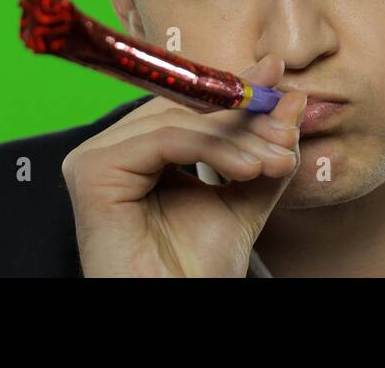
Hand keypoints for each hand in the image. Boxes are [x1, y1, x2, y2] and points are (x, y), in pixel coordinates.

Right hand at [61, 56, 306, 276]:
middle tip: (288, 134)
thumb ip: (264, 148)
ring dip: (238, 137)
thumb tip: (292, 96)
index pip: (188, 104)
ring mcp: (95, 155)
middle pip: (184, 107)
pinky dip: (213, 148)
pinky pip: (163, 139)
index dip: (233, 87)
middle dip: (245, 117)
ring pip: (178, 120)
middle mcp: (111, 147)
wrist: (173, 309)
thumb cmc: (195, 268)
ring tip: (277, 160)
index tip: (277, 75)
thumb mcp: (244, 197)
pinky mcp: (92, 169)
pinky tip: (250, 169)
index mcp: (138, 149)